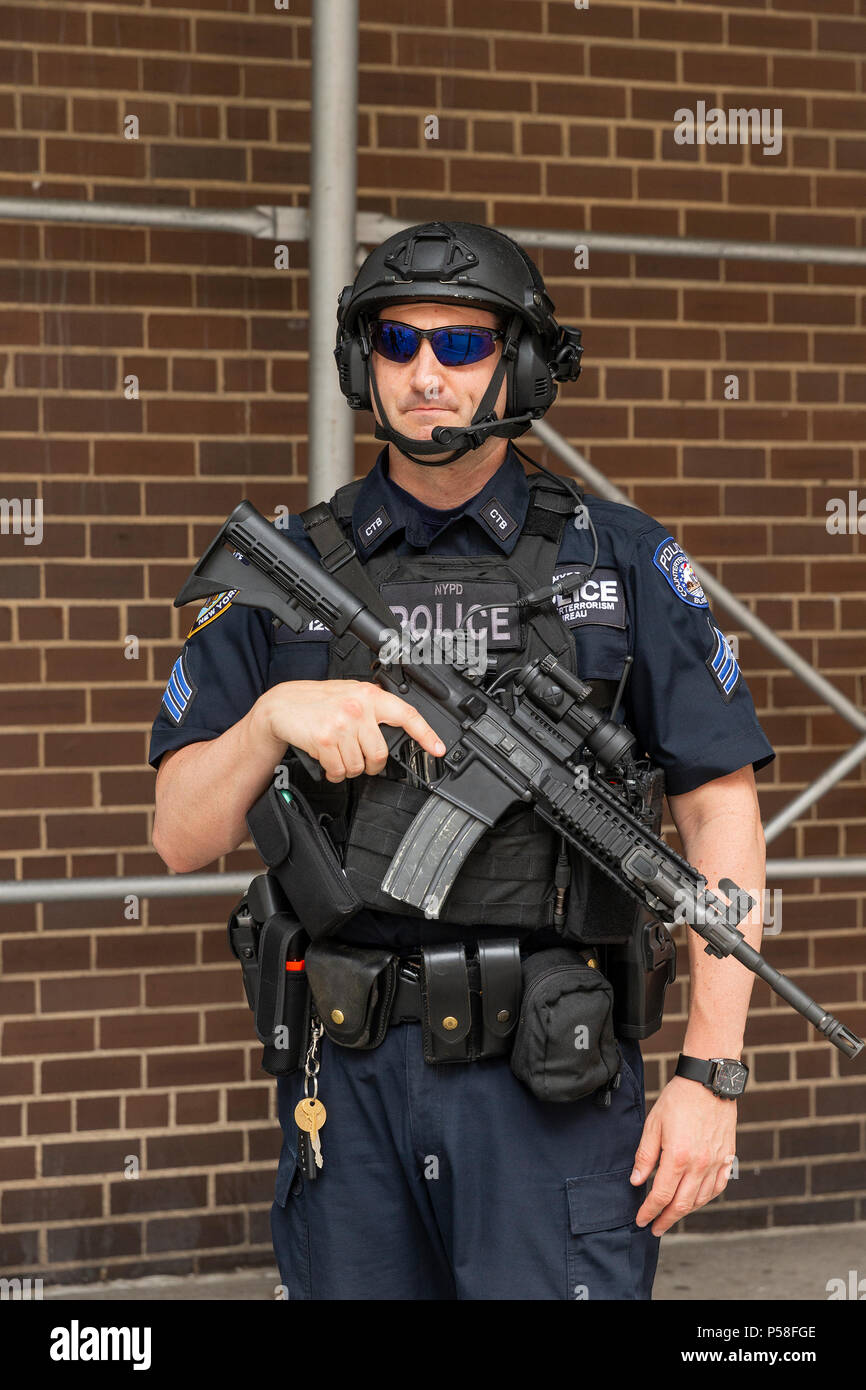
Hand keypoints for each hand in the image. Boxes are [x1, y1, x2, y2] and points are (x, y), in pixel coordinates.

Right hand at [259, 678, 445, 783]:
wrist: (281, 705)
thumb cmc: (316, 702)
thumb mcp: (349, 694)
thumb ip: (371, 707)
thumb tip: (396, 725)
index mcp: (369, 696)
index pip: (406, 715)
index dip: (425, 734)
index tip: (438, 749)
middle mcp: (358, 708)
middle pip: (380, 753)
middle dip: (370, 764)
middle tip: (360, 759)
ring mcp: (342, 724)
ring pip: (359, 765)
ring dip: (349, 769)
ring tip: (338, 756)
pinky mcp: (326, 740)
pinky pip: (340, 770)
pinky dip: (335, 772)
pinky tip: (328, 762)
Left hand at [630, 1075, 736, 1235]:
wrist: (709, 1082)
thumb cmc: (678, 1100)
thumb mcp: (653, 1124)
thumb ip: (645, 1156)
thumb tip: (636, 1182)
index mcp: (678, 1157)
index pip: (661, 1195)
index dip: (649, 1212)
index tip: (641, 1220)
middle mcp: (700, 1165)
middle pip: (681, 1204)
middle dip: (665, 1220)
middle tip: (654, 1228)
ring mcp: (716, 1163)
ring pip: (700, 1200)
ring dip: (684, 1212)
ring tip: (671, 1215)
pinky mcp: (727, 1158)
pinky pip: (717, 1188)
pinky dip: (705, 1199)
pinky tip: (696, 1200)